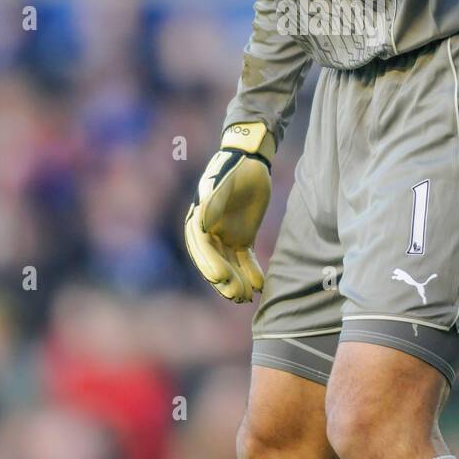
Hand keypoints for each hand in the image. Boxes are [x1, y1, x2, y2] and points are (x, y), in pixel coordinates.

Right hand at [184, 122, 275, 302]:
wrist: (250, 160)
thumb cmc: (233, 168)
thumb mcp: (223, 181)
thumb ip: (212, 199)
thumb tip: (201, 222)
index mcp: (198, 220)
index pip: (202, 248)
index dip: (210, 263)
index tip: (221, 277)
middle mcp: (208, 233)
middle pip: (215, 262)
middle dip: (225, 280)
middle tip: (236, 296)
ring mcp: (225, 237)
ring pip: (230, 265)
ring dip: (237, 282)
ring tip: (247, 298)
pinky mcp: (242, 239)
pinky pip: (245, 260)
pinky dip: (252, 274)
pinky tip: (260, 287)